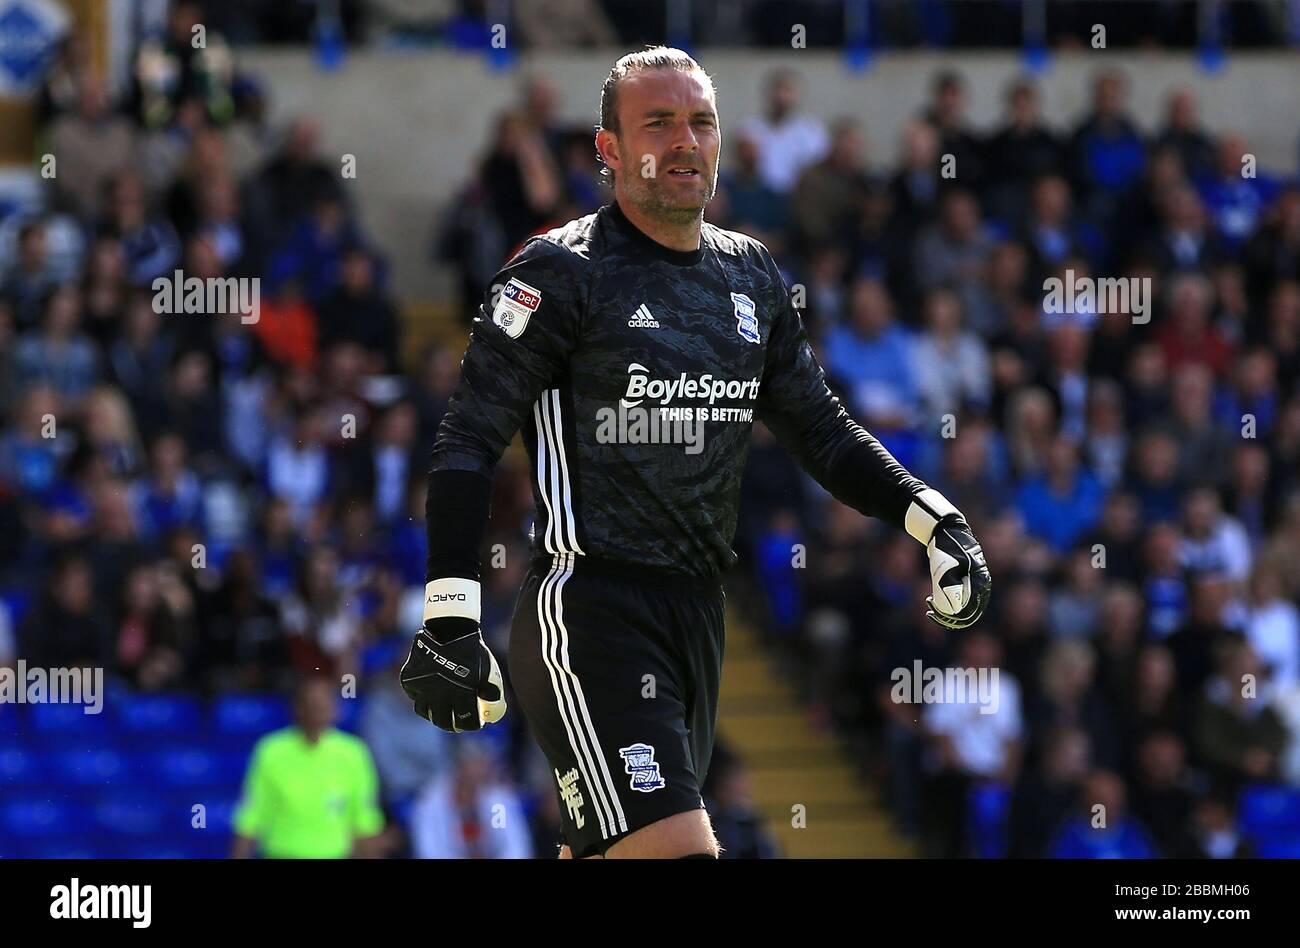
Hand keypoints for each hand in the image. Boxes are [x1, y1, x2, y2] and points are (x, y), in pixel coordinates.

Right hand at [399, 578, 505, 731]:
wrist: (450, 628)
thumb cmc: (473, 651)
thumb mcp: (488, 670)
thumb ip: (492, 694)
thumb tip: (491, 717)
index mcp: (461, 694)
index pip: (466, 722)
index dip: (472, 725)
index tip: (475, 723)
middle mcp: (439, 694)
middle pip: (443, 722)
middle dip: (452, 725)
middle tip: (457, 722)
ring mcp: (422, 687)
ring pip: (425, 711)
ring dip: (434, 712)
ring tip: (442, 709)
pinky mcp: (410, 680)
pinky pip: (414, 696)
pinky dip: (422, 697)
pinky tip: (430, 692)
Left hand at [925, 515, 990, 629]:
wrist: (945, 530)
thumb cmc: (946, 548)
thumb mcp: (946, 568)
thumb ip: (950, 588)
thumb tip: (953, 611)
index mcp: (980, 583)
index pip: (970, 611)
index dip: (952, 617)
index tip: (933, 612)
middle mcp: (979, 585)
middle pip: (967, 612)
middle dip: (947, 616)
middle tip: (929, 611)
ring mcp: (972, 583)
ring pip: (962, 607)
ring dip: (945, 611)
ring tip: (929, 605)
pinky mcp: (963, 581)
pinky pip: (957, 599)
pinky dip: (945, 603)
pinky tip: (931, 599)